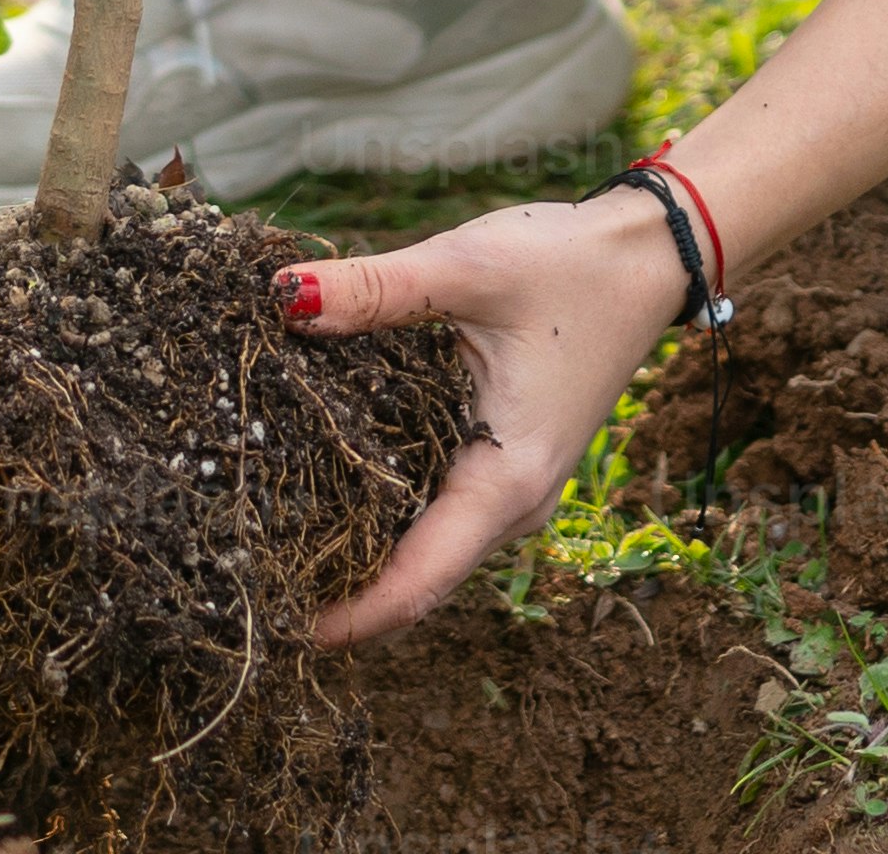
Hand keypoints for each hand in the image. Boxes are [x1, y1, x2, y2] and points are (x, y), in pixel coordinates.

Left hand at [283, 184, 706, 640]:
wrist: (643, 260)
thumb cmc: (566, 265)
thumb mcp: (466, 266)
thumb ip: (373, 289)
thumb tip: (283, 299)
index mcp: (508, 477)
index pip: (420, 580)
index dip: (351, 615)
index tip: (281, 628)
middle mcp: (510, 502)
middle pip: (413, 576)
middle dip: (335, 584)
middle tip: (244, 571)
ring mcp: (506, 488)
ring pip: (420, 545)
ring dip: (354, 546)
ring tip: (261, 532)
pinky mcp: (497, 463)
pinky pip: (431, 507)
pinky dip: (379, 507)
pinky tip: (314, 478)